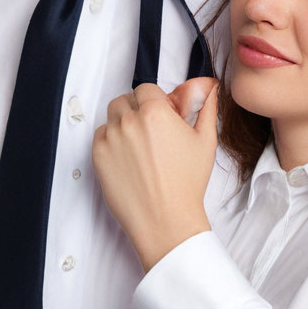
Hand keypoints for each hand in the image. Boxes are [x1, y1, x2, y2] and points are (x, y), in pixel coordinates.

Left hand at [92, 77, 218, 270]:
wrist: (166, 220)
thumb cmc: (187, 184)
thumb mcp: (206, 141)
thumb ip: (207, 108)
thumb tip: (209, 88)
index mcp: (155, 112)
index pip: (146, 88)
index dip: (154, 101)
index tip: (159, 114)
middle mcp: (129, 121)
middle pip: (126, 100)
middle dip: (137, 109)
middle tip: (149, 131)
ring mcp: (111, 138)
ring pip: (112, 116)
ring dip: (122, 123)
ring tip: (139, 146)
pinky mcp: (98, 156)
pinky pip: (100, 135)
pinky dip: (111, 141)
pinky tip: (128, 158)